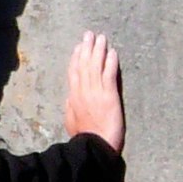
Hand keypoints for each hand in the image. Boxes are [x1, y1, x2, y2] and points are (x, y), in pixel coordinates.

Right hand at [64, 30, 123, 153]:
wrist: (94, 146)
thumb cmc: (83, 137)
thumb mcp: (71, 120)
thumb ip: (71, 106)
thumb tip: (69, 96)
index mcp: (73, 97)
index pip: (74, 72)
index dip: (76, 57)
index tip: (78, 46)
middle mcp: (83, 91)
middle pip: (84, 64)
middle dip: (87, 48)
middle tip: (89, 34)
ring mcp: (96, 92)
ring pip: (96, 66)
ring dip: (99, 51)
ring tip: (102, 38)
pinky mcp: (109, 96)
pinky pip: (109, 75)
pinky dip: (110, 62)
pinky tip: (112, 52)